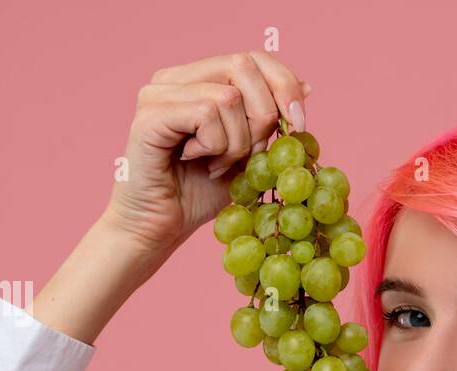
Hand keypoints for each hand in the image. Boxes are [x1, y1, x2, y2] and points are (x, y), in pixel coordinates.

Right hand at [102, 50, 311, 254]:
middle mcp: (175, 77)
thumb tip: (307, 86)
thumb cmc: (201, 193)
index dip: (284, 85)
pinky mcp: (149, 114)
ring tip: (216, 165)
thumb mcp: (250, 155)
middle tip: (251, 154)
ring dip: (236, 143)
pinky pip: (205, 114)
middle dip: (263, 116)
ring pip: (228, 97)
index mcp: (199, 79)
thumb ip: (272, 120)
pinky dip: (214, 145)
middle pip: (244, 65)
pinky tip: (194, 161)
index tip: (299, 125)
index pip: (254, 58)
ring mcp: (158, 92)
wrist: (160, 227)